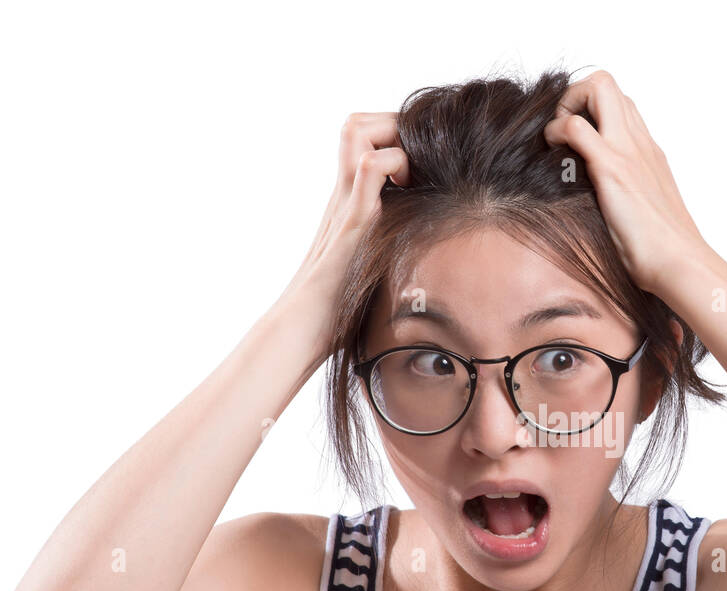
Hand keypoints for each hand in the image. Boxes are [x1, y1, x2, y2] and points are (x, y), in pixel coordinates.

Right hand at [269, 112, 409, 354]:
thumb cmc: (336, 306)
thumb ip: (385, 245)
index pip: (362, 138)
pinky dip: (393, 164)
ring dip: (392, 137)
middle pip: (356, 123)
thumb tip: (420, 254)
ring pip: (357, 131)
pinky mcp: (352, 223)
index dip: (394, 135)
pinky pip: (369, 169)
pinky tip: (408, 190)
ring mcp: (344, 205)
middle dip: (396, 126)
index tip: (423, 160)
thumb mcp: (369, 262)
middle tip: (422, 160)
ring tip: (412, 174)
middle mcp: (343, 194)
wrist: (303, 330)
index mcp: (347, 201)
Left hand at [543, 71, 706, 294]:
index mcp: (649, 153)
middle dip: (574, 96)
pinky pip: (576, 128)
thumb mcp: (646, 211)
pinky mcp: (612, 169)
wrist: (680, 264)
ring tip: (558, 143)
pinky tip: (555, 159)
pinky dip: (556, 133)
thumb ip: (630, 197)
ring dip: (567, 105)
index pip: (622, 105)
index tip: (575, 140)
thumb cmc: (664, 250)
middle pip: (608, 84)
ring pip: (598, 88)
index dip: (591, 110)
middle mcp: (641, 143)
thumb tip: (606, 207)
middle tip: (562, 133)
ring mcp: (628, 152)